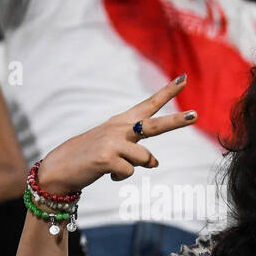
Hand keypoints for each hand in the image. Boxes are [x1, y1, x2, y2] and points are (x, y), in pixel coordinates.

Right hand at [36, 75, 194, 194]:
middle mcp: (119, 128)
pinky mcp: (106, 158)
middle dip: (176, 121)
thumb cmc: (91, 156)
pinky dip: (120, 177)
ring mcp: (112, 142)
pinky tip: (105, 172)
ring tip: (112, 165)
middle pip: (155, 125)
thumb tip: (155, 162)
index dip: (167, 92)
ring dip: (133, 167)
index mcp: (122, 122)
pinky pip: (129, 173)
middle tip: (196, 115)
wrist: (60, 167)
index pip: (149, 104)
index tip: (184, 78)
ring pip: (146, 160)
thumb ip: (138, 151)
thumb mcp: (115, 148)